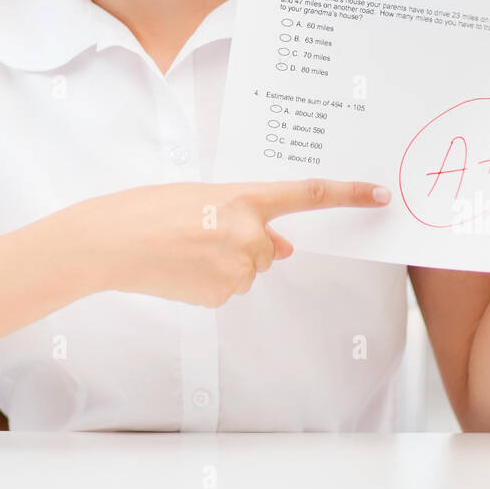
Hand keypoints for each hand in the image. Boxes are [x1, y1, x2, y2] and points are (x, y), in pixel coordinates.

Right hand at [71, 179, 389, 306]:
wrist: (110, 241)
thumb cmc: (149, 209)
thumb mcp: (202, 197)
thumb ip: (247, 216)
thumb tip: (284, 247)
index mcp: (244, 198)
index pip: (308, 195)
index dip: (348, 194)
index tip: (379, 195)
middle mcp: (249, 234)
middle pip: (268, 247)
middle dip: (244, 243)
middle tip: (198, 232)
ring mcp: (237, 269)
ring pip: (248, 271)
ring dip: (224, 263)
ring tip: (182, 249)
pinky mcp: (221, 295)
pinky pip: (227, 290)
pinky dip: (209, 282)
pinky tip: (180, 269)